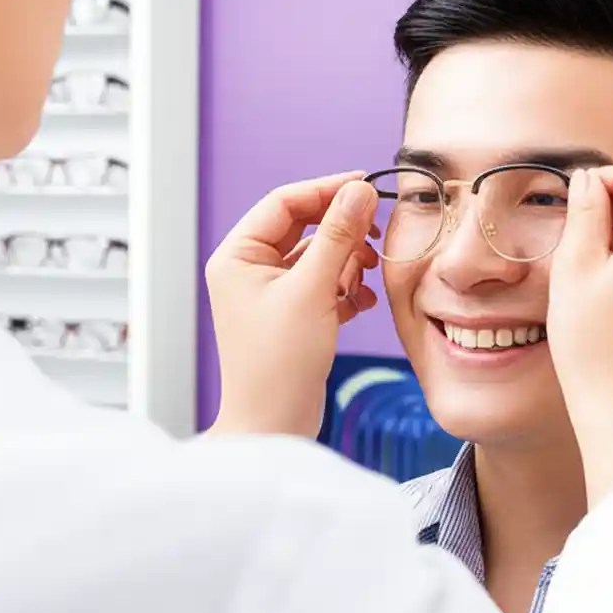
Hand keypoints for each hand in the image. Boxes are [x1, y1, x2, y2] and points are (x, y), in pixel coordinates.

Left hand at [207, 172, 380, 437]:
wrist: (274, 426)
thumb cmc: (279, 364)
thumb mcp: (313, 290)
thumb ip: (338, 236)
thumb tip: (360, 191)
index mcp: (237, 256)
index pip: (285, 202)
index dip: (327, 190)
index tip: (368, 186)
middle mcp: (248, 270)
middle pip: (303, 227)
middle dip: (342, 232)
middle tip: (375, 234)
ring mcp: (269, 294)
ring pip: (317, 256)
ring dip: (346, 262)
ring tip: (364, 278)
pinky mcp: (291, 316)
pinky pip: (323, 284)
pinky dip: (345, 288)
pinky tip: (360, 303)